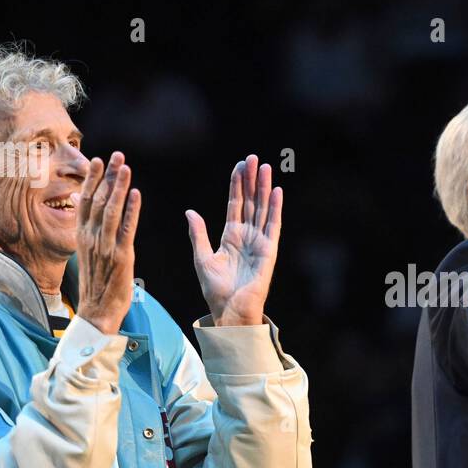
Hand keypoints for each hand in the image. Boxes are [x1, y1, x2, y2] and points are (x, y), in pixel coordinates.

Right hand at [73, 151, 140, 334]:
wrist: (97, 312)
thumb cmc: (95, 282)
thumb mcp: (86, 251)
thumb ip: (85, 226)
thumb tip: (79, 200)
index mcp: (81, 235)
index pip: (84, 200)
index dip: (91, 179)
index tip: (97, 160)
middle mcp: (90, 238)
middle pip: (98, 200)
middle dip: (107, 176)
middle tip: (117, 155)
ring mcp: (105, 247)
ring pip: (111, 210)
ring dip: (118, 187)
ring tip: (125, 167)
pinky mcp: (121, 257)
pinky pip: (126, 229)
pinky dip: (131, 210)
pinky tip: (135, 194)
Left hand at [186, 154, 282, 326]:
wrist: (229, 310)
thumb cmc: (216, 290)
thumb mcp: (202, 257)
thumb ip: (198, 234)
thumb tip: (190, 211)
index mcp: (230, 236)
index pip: (235, 204)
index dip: (237, 185)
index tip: (239, 166)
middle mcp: (247, 236)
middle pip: (251, 201)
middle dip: (252, 180)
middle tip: (253, 158)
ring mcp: (259, 242)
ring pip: (262, 208)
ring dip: (264, 188)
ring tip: (265, 167)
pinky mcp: (269, 251)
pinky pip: (273, 225)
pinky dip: (275, 208)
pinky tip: (277, 191)